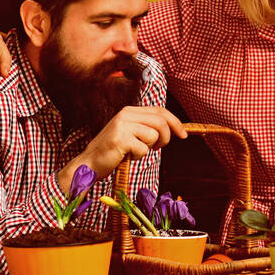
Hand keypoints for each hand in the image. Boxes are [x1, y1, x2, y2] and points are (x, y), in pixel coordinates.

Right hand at [71, 106, 187, 179]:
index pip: (160, 111)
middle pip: (160, 122)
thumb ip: (147, 127)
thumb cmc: (114, 151)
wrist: (90, 163)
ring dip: (149, 148)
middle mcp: (125, 115)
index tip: (184, 135)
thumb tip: (174, 128)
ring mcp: (122, 126)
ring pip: (153, 136)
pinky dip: (138, 157)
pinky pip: (143, 149)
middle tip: (158, 148)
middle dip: (166, 138)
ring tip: (134, 151)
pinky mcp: (120, 139)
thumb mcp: (131, 134)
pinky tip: (126, 156)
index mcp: (129, 111)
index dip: (175, 122)